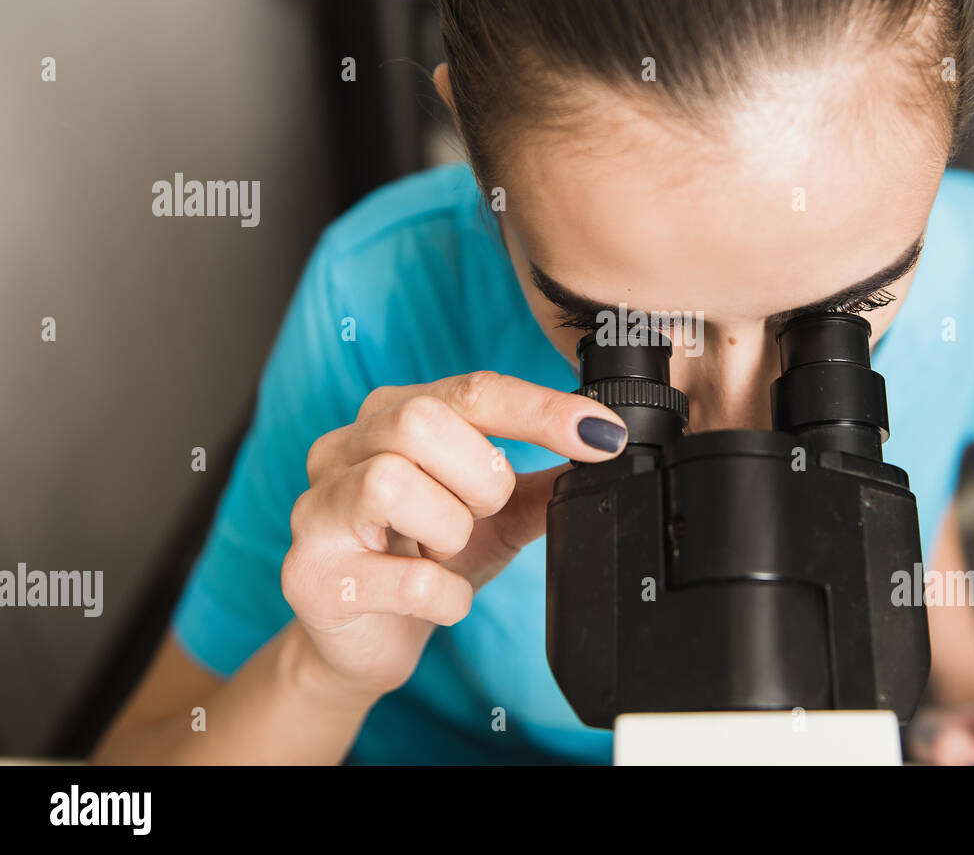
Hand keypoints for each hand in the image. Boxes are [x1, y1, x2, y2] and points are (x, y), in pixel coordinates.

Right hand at [281, 371, 628, 700]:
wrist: (362, 642)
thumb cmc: (421, 562)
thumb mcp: (492, 518)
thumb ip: (536, 484)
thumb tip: (599, 450)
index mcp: (390, 416)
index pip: (472, 390)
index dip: (543, 411)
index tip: (603, 435)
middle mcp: (343, 449)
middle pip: (421, 422)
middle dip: (480, 477)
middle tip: (482, 515)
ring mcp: (318, 510)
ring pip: (394, 485)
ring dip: (451, 532)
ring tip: (444, 553)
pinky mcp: (311, 577)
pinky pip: (405, 579)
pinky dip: (446, 596)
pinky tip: (437, 598)